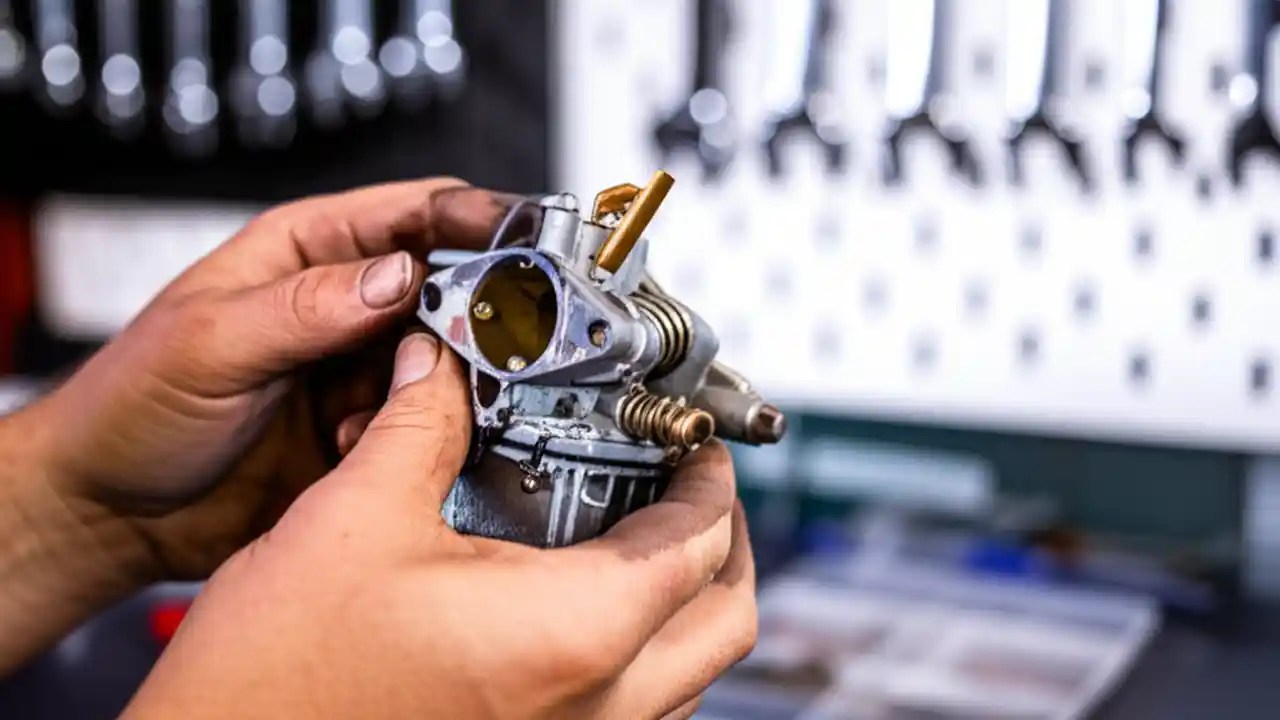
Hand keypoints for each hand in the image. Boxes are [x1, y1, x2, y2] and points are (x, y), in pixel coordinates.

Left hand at [0, 180, 508, 669]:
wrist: (109, 512)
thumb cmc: (130, 407)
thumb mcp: (210, 342)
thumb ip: (305, 308)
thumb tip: (399, 276)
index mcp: (307, 253)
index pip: (414, 213)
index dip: (477, 218)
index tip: (526, 237)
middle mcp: (344, 307)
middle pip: (449, 288)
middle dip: (477, 314)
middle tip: (493, 343)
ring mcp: (358, 370)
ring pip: (445, 362)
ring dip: (439, 387)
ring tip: (402, 408)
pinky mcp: (365, 431)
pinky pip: (423, 424)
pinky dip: (412, 437)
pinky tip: (364, 449)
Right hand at [125, 333, 756, 719]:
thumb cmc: (274, 684)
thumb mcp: (352, 521)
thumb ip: (420, 427)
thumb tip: (439, 367)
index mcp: (573, 632)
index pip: (697, 541)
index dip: (710, 478)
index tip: (697, 444)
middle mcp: (597, 706)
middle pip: (725, 618)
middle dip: (723, 543)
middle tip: (689, 488)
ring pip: (692, 675)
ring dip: (688, 602)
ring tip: (643, 538)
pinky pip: (640, 712)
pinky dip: (644, 655)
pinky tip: (579, 610)